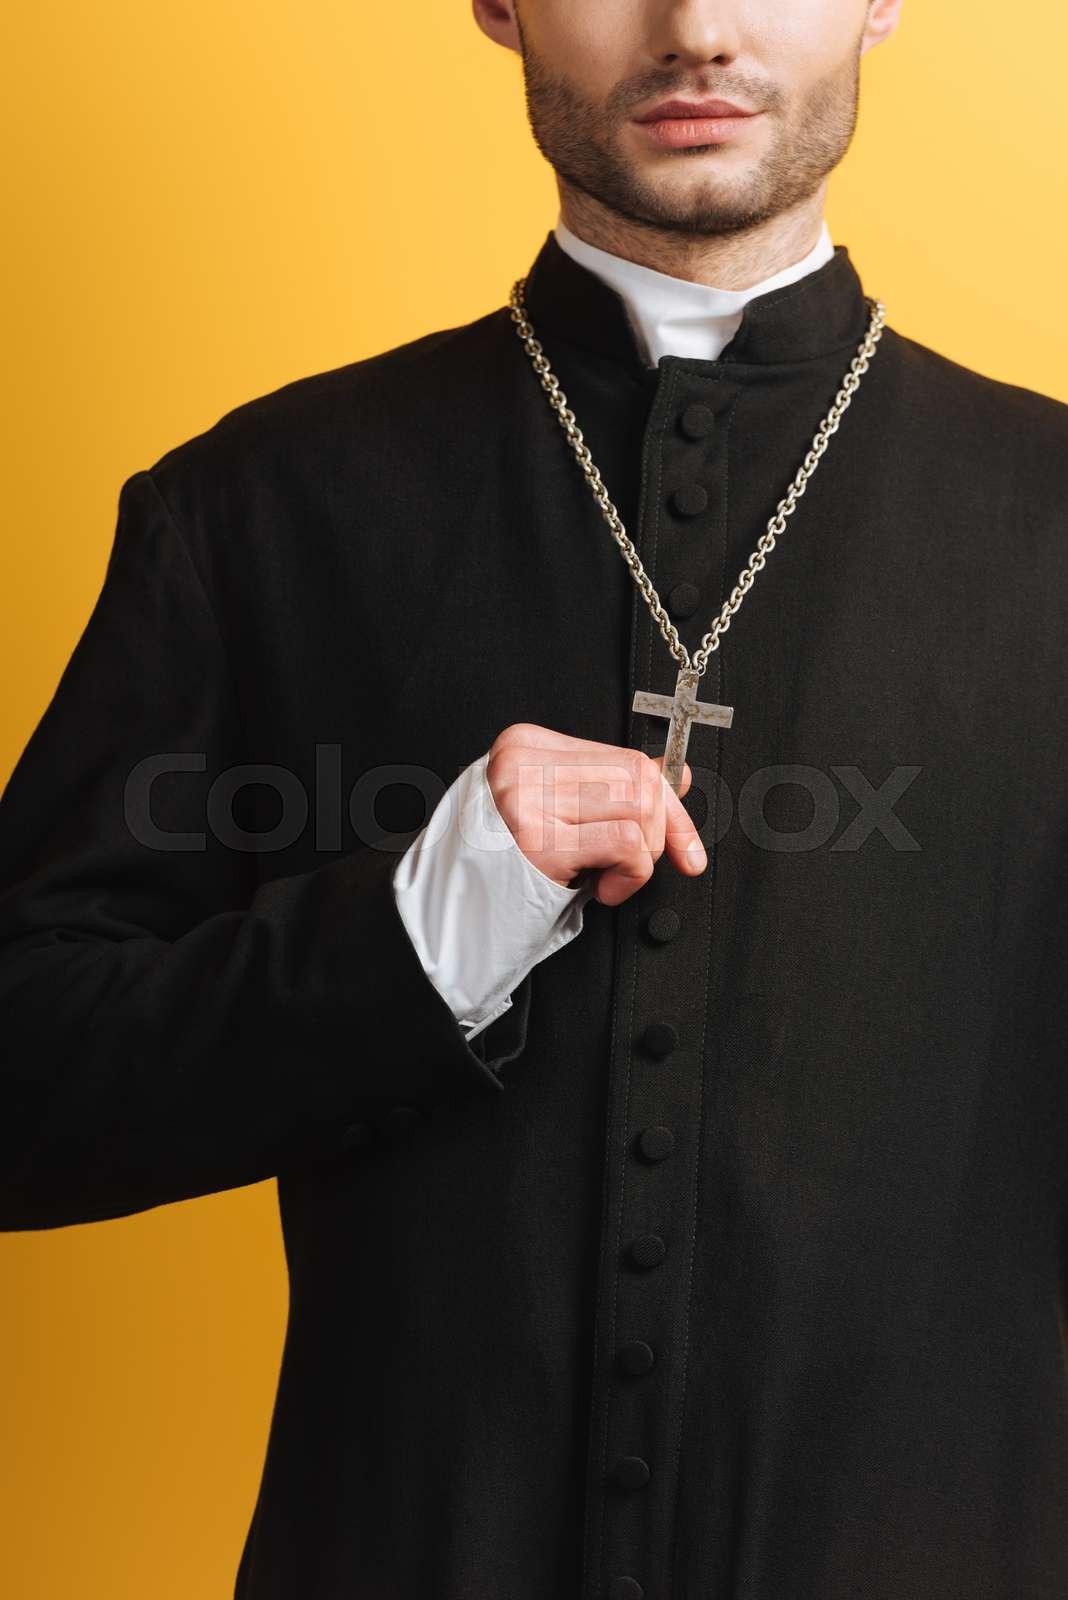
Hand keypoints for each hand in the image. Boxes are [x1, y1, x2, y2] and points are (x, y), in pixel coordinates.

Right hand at [486, 723, 706, 908]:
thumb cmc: (508, 868)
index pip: (621, 756)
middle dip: (659, 830)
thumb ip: (610, 792)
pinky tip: (599, 890)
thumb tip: (676, 775)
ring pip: (637, 808)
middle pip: (636, 778)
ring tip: (603, 878)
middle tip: (633, 867)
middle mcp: (522, 764)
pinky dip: (631, 876)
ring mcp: (526, 799)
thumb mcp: (560, 817)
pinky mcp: (538, 840)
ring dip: (639, 858)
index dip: (665, 801)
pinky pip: (627, 845)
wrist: (450, 917)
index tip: (683, 842)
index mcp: (524, 746)